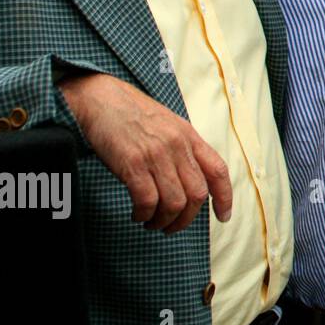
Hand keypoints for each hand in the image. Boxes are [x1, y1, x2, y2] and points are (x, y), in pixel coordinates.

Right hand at [59, 72, 232, 233]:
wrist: (99, 98)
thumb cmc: (131, 114)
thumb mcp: (168, 126)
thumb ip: (182, 150)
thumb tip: (190, 181)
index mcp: (190, 137)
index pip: (218, 171)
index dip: (225, 197)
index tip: (223, 217)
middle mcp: (177, 146)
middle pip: (197, 194)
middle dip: (186, 219)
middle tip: (171, 227)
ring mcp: (156, 155)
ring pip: (174, 203)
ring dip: (163, 221)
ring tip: (150, 222)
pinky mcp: (132, 163)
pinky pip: (147, 200)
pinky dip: (144, 214)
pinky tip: (137, 214)